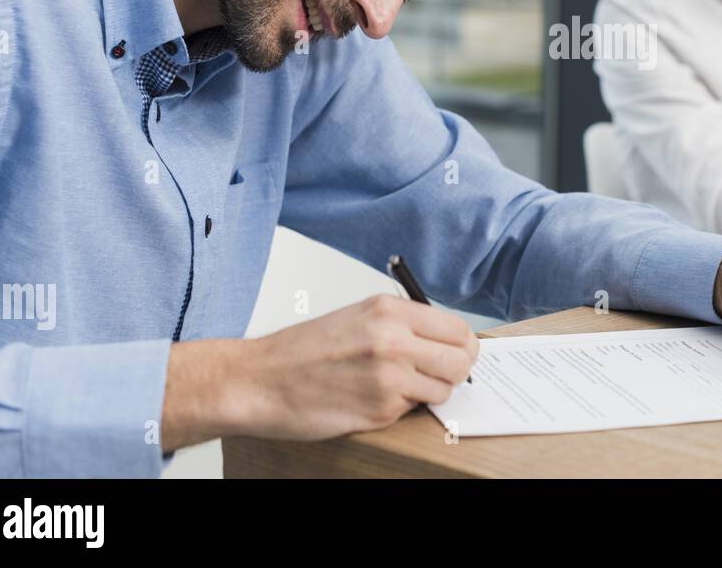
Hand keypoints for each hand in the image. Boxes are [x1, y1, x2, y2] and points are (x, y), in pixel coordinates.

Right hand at [161, 294, 478, 451]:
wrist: (258, 380)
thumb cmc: (304, 351)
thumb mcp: (358, 318)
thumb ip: (403, 326)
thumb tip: (446, 342)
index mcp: (390, 311)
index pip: (458, 328)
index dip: (462, 346)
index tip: (457, 354)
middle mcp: (393, 339)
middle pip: (461, 360)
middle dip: (456, 372)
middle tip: (439, 376)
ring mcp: (389, 377)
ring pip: (443, 390)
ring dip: (428, 393)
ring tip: (397, 388)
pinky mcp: (379, 410)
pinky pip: (412, 410)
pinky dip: (400, 409)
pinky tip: (372, 399)